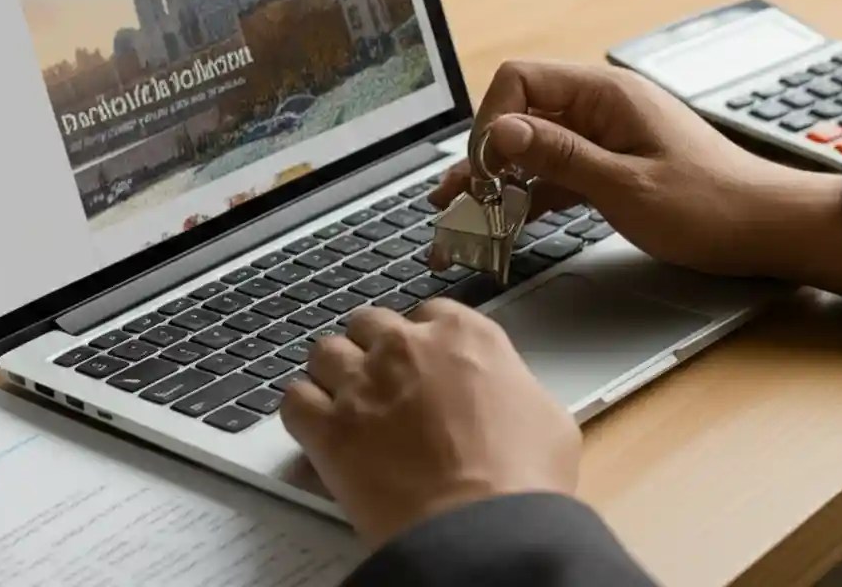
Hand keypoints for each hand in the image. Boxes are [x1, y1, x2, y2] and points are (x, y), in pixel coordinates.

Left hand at [281, 300, 580, 547]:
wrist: (483, 528)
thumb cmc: (523, 479)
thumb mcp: (547, 416)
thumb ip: (515, 389)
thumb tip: (509, 400)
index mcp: (466, 335)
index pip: (430, 313)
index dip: (423, 340)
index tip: (424, 362)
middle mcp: (408, 347)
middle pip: (370, 323)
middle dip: (374, 350)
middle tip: (383, 383)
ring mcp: (363, 383)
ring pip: (326, 353)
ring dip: (333, 374)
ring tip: (345, 403)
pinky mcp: (328, 427)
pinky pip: (294, 399)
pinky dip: (303, 411)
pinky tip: (318, 428)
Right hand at [430, 61, 841, 295]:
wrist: (766, 230)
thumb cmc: (712, 206)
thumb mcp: (626, 186)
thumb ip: (559, 156)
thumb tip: (500, 132)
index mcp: (605, 95)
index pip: (519, 81)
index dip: (491, 123)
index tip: (484, 171)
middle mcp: (600, 108)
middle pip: (519, 117)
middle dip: (481, 158)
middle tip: (455, 202)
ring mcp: (604, 138)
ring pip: (532, 150)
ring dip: (497, 182)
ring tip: (462, 216)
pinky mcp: (610, 168)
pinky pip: (556, 174)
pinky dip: (528, 196)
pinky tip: (505, 221)